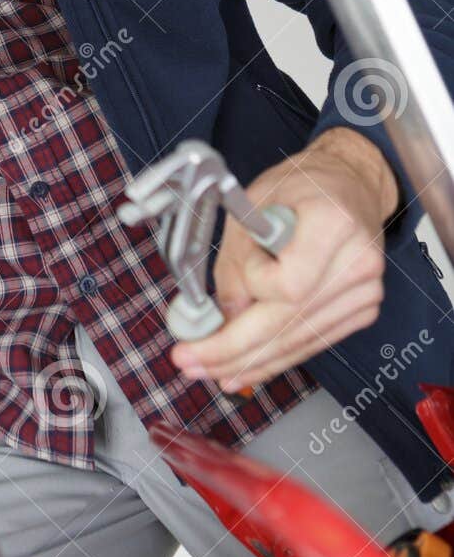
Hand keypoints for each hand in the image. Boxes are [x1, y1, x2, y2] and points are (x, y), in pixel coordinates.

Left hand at [169, 129, 395, 392]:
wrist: (350, 183)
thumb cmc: (298, 187)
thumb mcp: (252, 206)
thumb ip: (235, 262)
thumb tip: (223, 320)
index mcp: (332, 223)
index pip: (289, 286)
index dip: (254, 291)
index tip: (229, 284)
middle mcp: (358, 262)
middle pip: (290, 324)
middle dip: (234, 351)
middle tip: (190, 363)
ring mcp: (366, 290)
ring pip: (299, 342)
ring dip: (252, 363)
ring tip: (211, 373)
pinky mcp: (363, 308)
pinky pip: (312, 342)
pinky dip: (277, 356)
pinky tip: (248, 368)